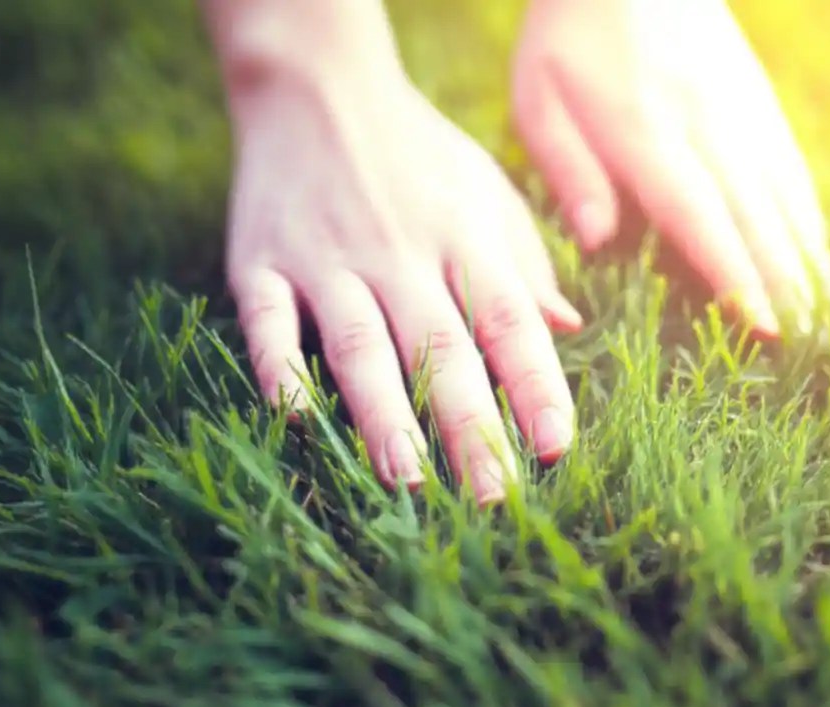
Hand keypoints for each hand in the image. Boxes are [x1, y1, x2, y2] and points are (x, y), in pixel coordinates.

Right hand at [223, 75, 581, 504]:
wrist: (316, 85)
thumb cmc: (419, 151)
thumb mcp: (485, 190)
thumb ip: (525, 263)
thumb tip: (567, 330)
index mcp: (463, 237)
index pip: (508, 320)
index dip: (535, 384)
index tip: (558, 447)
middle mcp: (400, 253)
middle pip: (442, 348)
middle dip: (470, 427)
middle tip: (493, 498)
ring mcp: (327, 259)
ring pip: (361, 344)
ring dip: (384, 415)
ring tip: (408, 479)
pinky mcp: (262, 262)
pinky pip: (269, 322)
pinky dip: (281, 369)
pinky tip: (296, 419)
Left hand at [512, 0, 829, 335]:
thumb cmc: (571, 35)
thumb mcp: (541, 97)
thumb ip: (570, 170)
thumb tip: (597, 242)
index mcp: (644, 132)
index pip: (697, 215)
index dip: (733, 273)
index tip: (764, 326)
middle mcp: (706, 124)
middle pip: (754, 214)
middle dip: (785, 283)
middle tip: (811, 343)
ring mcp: (741, 110)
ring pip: (784, 194)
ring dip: (808, 256)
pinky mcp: (758, 99)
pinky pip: (791, 166)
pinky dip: (809, 214)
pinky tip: (818, 249)